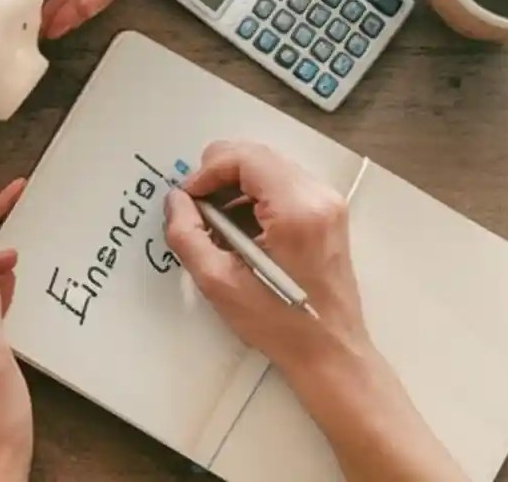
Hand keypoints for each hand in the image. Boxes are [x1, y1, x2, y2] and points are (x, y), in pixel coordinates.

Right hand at [163, 142, 365, 369]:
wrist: (330, 351)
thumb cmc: (277, 323)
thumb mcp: (218, 282)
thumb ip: (187, 234)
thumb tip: (177, 200)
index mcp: (296, 209)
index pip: (243, 158)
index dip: (206, 172)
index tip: (188, 201)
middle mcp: (318, 195)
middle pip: (256, 156)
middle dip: (218, 176)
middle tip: (197, 210)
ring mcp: (328, 202)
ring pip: (268, 167)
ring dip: (235, 187)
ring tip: (218, 225)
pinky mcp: (328, 213)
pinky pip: (282, 185)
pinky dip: (254, 196)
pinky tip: (241, 230)